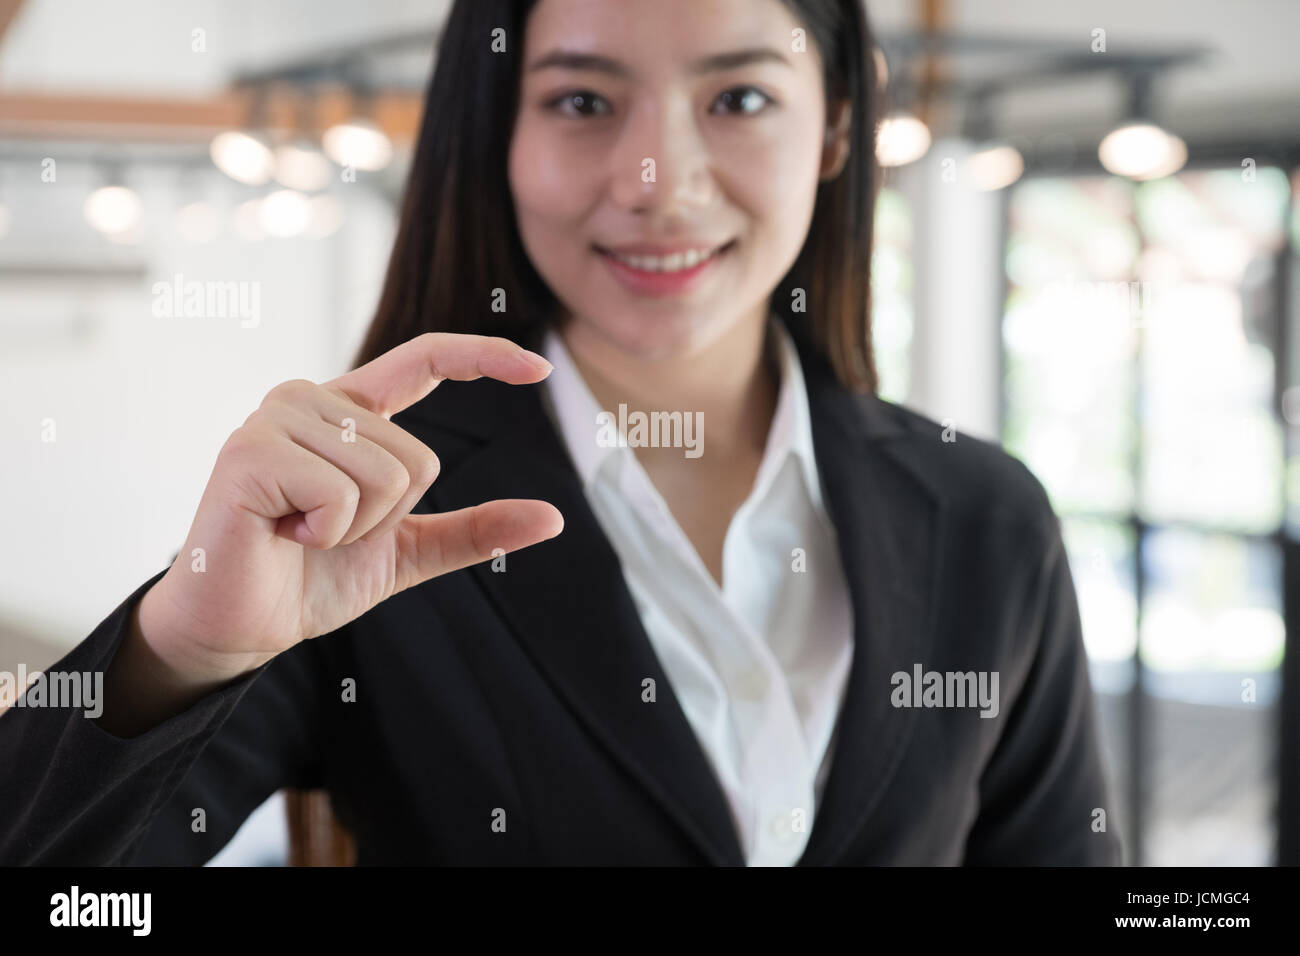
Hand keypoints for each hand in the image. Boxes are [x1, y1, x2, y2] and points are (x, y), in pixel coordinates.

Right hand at [135, 332, 561, 685]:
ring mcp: (275, 419)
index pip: (423, 361)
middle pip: (418, 458)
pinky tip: (281, 534)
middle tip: (327, 533)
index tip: (541, 369)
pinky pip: (341, 494)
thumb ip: (473, 529)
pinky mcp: (250, 453)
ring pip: (386, 475)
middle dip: (387, 517)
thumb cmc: (311, 579)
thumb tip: (552, 517)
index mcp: (348, 414)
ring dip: (355, 528)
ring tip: (301, 533)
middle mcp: (311, 400)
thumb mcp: (408, 551)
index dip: (484, 356)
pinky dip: (325, 532)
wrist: (241, 626)